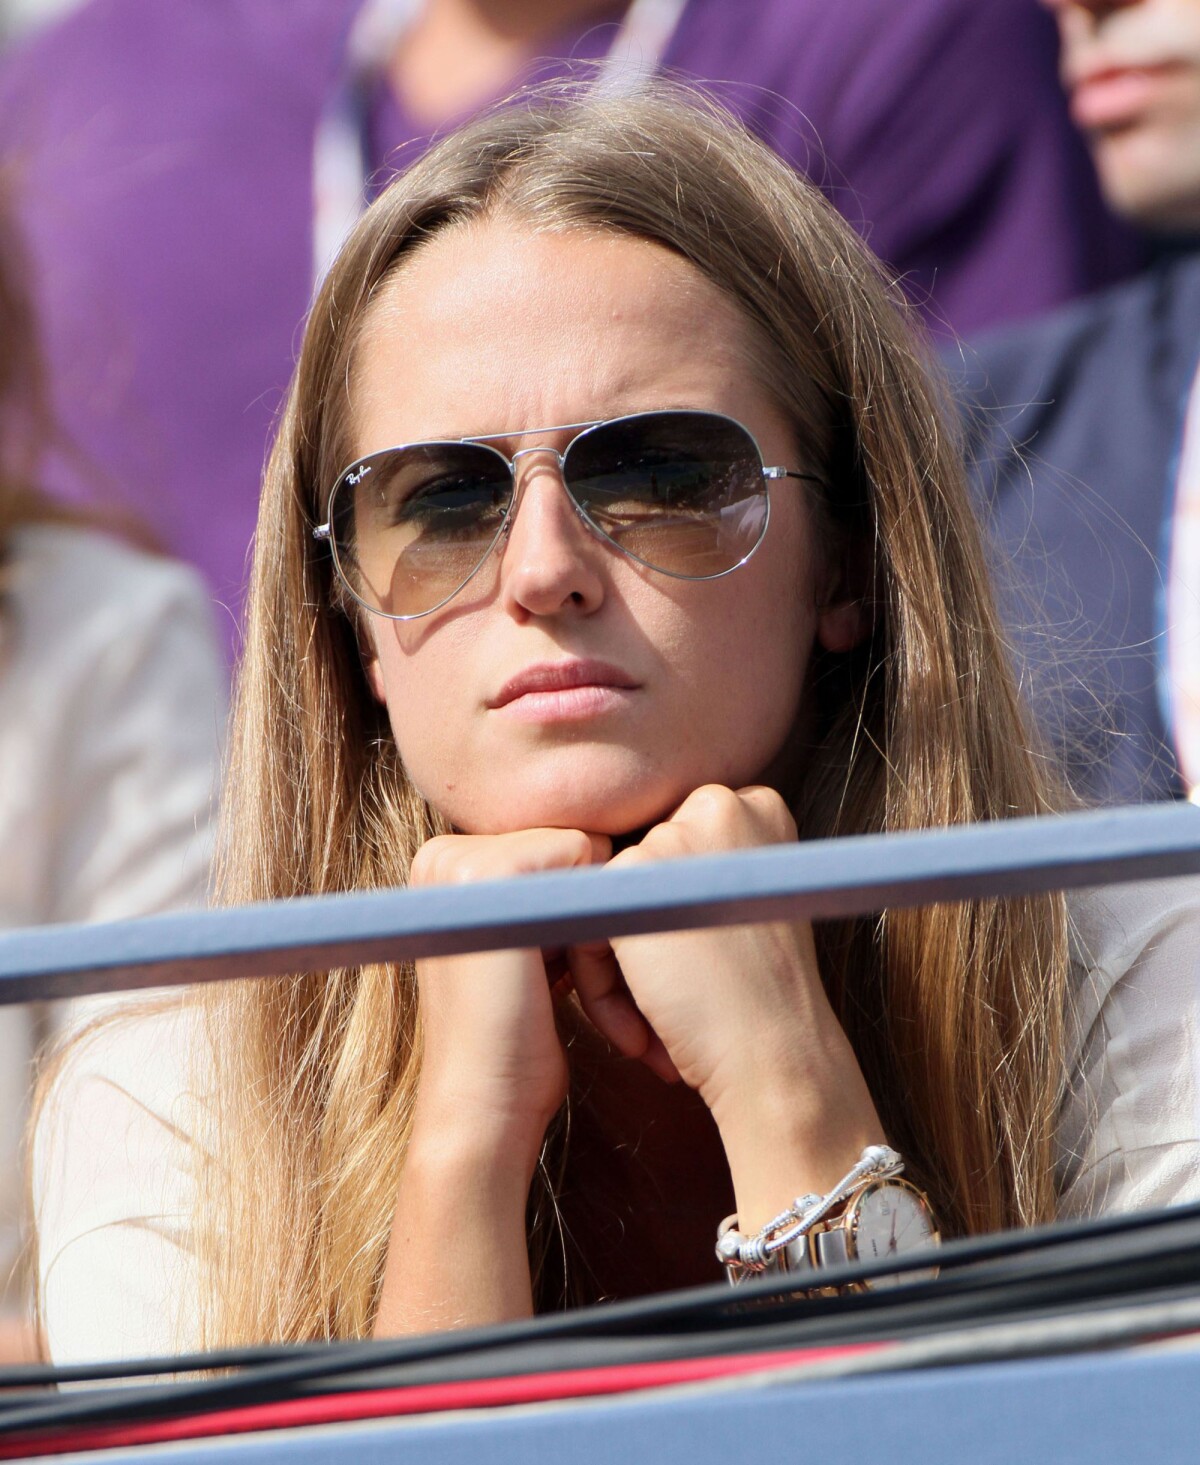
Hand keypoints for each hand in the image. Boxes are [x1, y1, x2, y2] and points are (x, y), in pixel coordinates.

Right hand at [408, 827, 610, 1179]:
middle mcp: (442, 849)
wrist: (482, 1105)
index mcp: (442, 863)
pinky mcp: (496, 871)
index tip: (557, 971)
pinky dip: (602, 923)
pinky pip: (594, 861)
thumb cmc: (512, 1039)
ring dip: (599, 924)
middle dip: (591, 914)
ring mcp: (462, 856)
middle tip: (566, 985)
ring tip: (567, 988)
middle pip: (573, 844)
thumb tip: (607, 846)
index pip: (552, 846)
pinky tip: (569, 981)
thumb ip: (541, 892)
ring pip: (589, 854)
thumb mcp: (522, 946)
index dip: (576, 908)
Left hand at [567, 785, 883, 1226]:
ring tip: (656, 1033)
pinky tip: (643, 1034)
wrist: (779, 1057)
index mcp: (758, 806)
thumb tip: (635, 879)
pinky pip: (584, 927)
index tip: (701, 977)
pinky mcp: (632, 874)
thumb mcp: (749, 909)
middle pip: (642, 873)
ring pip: (611, 902)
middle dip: (646, 946)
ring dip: (621, 974)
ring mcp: (676, 834)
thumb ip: (704, 873)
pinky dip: (601, 988)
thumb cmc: (769, 1004)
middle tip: (675, 1012)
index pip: (679, 852)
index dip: (677, 921)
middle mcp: (721, 802)